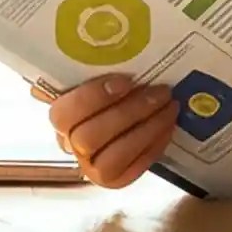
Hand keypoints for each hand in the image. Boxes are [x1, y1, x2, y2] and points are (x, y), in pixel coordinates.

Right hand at [31, 75, 178, 188]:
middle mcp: (71, 146)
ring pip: (114, 156)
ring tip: (170, 106)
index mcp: (61, 118)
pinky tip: (169, 124)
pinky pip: (136, 167)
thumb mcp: (94, 78)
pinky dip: (156, 144)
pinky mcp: (117, 180)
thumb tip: (97, 51)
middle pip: (91, 137)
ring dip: (147, 129)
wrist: (119, 122)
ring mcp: (93, 168)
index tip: (126, 81)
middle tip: (160, 92)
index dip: (93, 98)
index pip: (63, 114)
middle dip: (130, 112)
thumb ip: (88, 70)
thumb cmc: (107, 94)